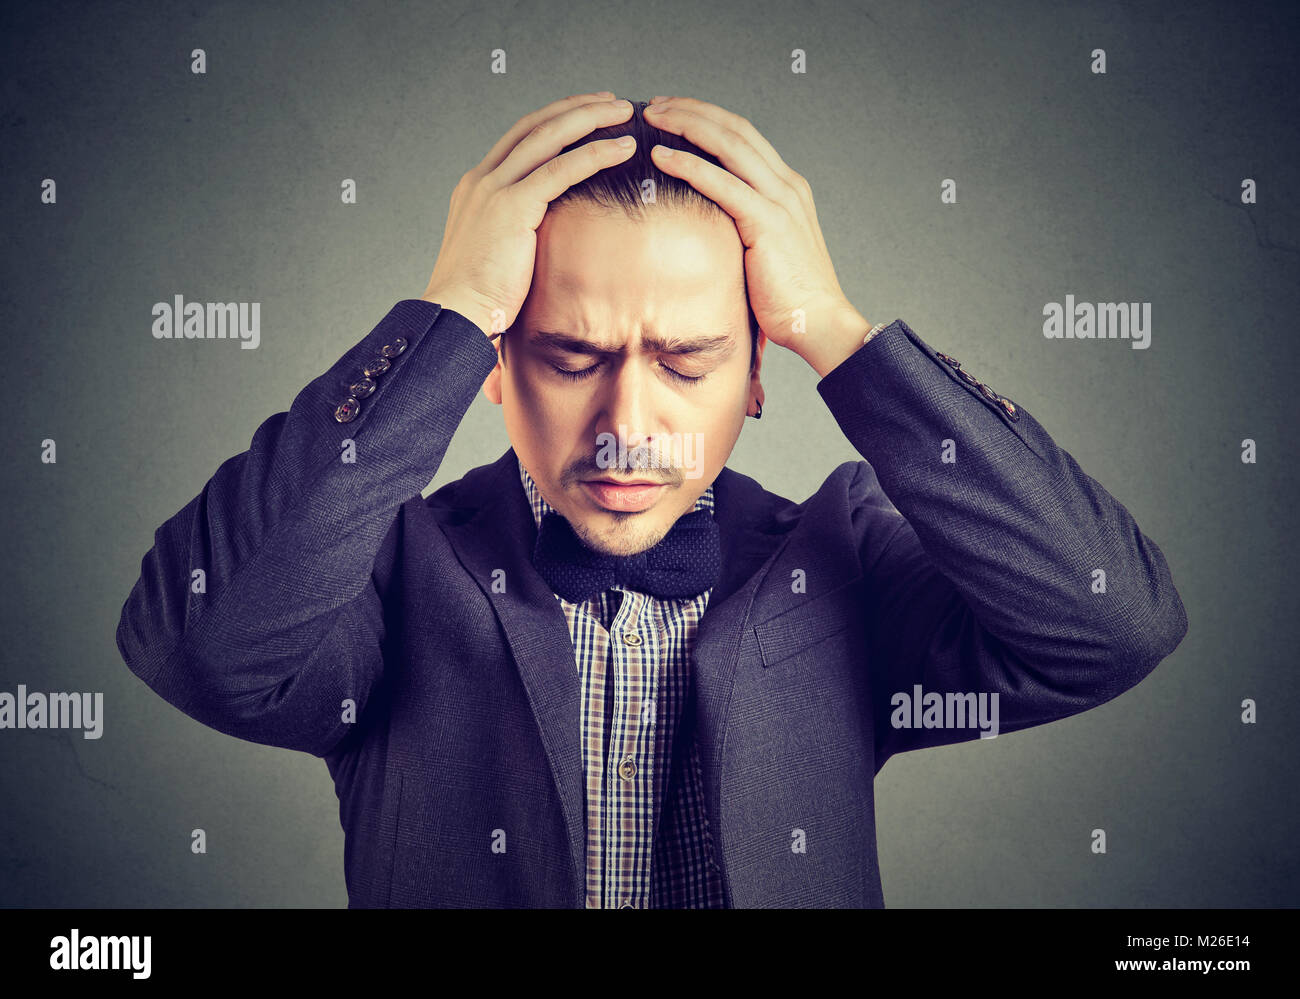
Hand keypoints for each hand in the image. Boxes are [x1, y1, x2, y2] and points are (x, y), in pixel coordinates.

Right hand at [421, 93, 637, 337]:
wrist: (455, 314)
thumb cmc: (478, 298)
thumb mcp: (496, 254)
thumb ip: (516, 233)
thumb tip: (546, 239)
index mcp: (476, 187)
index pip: (520, 137)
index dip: (555, 120)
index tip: (586, 112)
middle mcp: (482, 180)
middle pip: (535, 126)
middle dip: (577, 108)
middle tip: (613, 102)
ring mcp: (494, 190)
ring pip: (549, 137)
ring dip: (591, 120)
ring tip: (625, 114)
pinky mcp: (511, 207)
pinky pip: (561, 170)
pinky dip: (595, 154)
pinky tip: (622, 148)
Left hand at [643, 96, 872, 376]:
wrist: (818, 322)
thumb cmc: (787, 297)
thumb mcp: (764, 250)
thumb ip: (743, 227)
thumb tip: (707, 224)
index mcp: (787, 188)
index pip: (744, 136)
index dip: (708, 118)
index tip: (675, 112)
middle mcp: (786, 185)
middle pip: (735, 129)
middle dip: (693, 111)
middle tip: (656, 105)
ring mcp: (780, 201)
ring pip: (728, 145)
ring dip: (687, 126)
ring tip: (654, 118)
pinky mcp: (767, 223)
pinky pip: (722, 183)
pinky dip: (689, 165)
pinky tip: (661, 156)